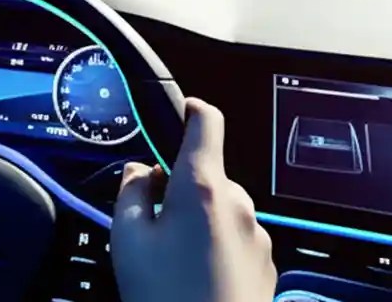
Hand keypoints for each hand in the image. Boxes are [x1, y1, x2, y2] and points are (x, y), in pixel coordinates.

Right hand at [111, 98, 275, 301]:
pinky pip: (234, 240)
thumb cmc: (168, 297)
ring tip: (171, 264)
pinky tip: (194, 280)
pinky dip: (214, 250)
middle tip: (151, 226)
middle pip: (206, 174)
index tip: (178, 112)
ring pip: (219, 210)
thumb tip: (140, 172)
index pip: (206, 120)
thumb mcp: (126, 240)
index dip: (190, 109)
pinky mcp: (264, 264)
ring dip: (197, 224)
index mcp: (202, 185)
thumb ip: (131, 191)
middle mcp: (237, 203)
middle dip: (179, 190)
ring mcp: (256, 235)